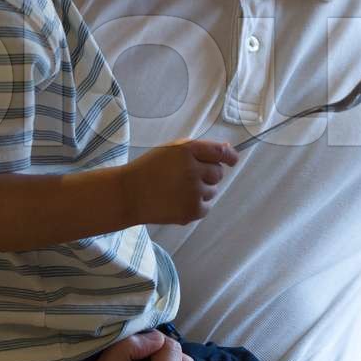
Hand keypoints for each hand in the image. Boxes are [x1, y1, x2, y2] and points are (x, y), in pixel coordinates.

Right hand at [122, 138, 238, 225]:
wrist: (128, 195)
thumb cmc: (150, 169)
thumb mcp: (171, 150)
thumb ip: (199, 149)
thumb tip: (228, 151)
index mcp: (188, 150)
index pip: (220, 152)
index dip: (230, 156)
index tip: (232, 160)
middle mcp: (193, 169)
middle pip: (218, 173)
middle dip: (207, 175)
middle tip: (186, 178)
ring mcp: (193, 191)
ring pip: (213, 191)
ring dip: (201, 190)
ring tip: (177, 191)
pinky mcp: (192, 211)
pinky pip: (206, 207)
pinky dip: (197, 205)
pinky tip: (177, 202)